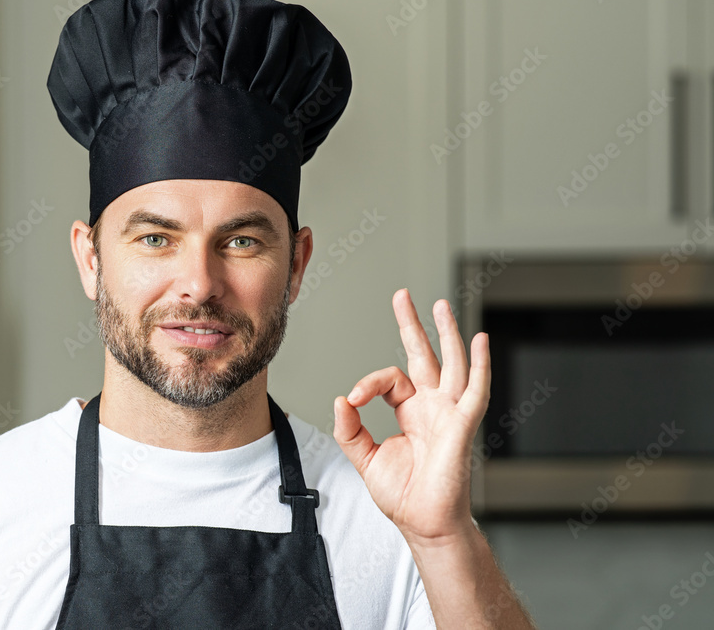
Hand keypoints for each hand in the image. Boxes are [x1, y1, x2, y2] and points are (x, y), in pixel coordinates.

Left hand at [332, 288, 489, 543]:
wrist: (424, 525)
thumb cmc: (404, 496)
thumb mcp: (366, 458)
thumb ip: (350, 429)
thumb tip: (340, 400)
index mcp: (411, 412)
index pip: (391, 379)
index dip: (368, 384)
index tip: (352, 401)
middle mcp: (432, 407)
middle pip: (424, 355)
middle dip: (413, 325)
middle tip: (402, 296)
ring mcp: (449, 413)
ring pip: (452, 364)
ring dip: (447, 334)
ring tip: (441, 305)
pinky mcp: (462, 426)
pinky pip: (475, 390)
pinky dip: (480, 365)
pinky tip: (480, 340)